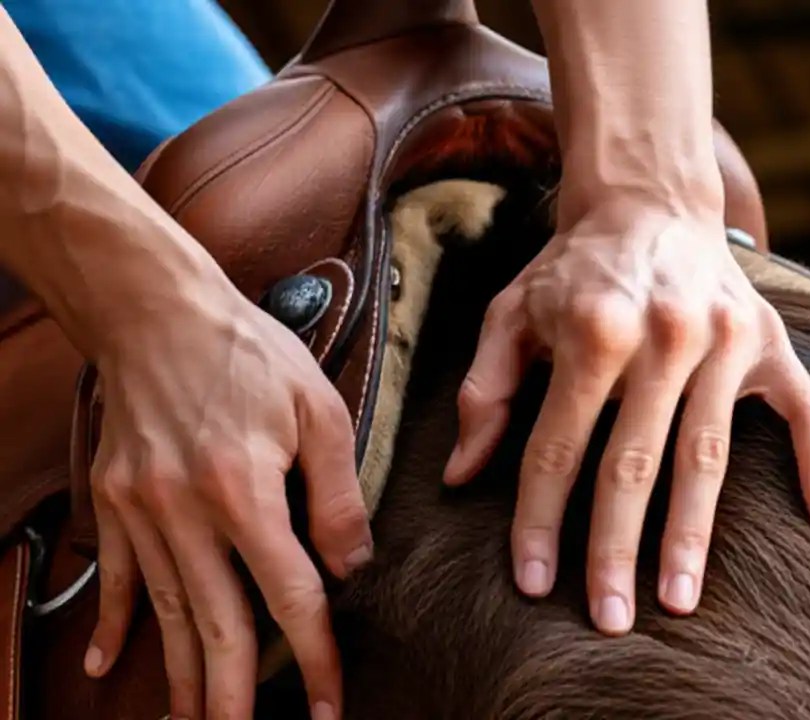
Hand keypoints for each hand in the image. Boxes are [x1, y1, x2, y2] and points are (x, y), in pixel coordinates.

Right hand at [84, 282, 371, 719]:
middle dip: (232, 696)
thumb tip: (352, 564)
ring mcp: (140, 510)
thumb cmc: (246, 352)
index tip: (329, 703)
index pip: (289, 594)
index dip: (313, 655)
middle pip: (215, 623)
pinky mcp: (113, 500)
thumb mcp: (317, 407)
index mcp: (245, 489)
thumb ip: (337, 492)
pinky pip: (117, 575)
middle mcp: (185, 510)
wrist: (155, 311)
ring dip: (180, 675)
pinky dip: (115, 622)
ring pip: (166, 611)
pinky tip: (110, 666)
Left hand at [443, 195, 809, 634]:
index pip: (558, 445)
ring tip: (683, 600)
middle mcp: (665, 333)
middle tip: (611, 618)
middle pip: (636, 462)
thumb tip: (461, 475)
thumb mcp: (512, 312)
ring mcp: (727, 337)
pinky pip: (806, 410)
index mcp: (594, 327)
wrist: (650, 196)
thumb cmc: (574, 267)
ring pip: (710, 453)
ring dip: (694, 533)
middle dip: (618, 548)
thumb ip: (486, 390)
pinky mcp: (771, 338)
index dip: (541, 519)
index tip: (534, 582)